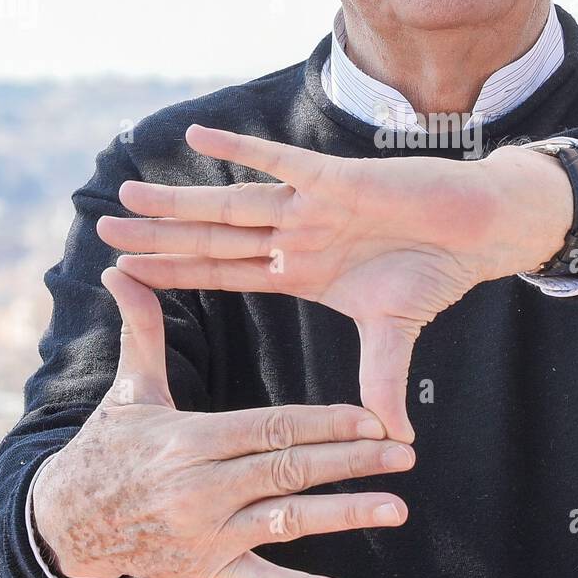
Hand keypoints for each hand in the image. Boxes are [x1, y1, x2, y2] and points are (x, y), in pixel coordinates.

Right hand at [30, 266, 414, 577]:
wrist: (65, 524)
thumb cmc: (108, 447)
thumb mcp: (128, 388)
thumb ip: (141, 330)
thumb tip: (119, 272)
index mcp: (192, 441)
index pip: (270, 428)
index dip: (323, 423)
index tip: (371, 418)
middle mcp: (203, 488)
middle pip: (289, 471)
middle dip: (350, 462)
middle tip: (404, 454)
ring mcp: (208, 533)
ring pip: (286, 523)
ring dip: (343, 516)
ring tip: (395, 508)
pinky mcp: (207, 569)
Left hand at [96, 126, 577, 440]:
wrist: (476, 230)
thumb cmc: (434, 273)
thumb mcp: (395, 333)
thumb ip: (381, 380)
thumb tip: (394, 441)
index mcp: (300, 271)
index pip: (223, 273)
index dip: (175, 273)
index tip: (126, 273)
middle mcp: (295, 236)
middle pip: (213, 238)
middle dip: (158, 236)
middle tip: (102, 232)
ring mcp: (311, 208)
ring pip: (232, 205)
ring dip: (180, 202)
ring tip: (127, 195)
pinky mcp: (336, 181)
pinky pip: (279, 162)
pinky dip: (240, 149)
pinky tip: (196, 136)